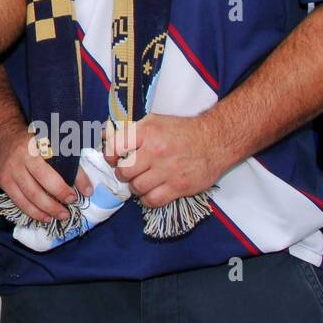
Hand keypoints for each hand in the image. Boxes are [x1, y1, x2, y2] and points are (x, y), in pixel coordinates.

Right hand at [0, 113, 79, 222]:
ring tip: (60, 216)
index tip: (75, 196)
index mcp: (32, 149)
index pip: (48, 173)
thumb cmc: (32, 140)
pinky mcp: (3, 182)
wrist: (2, 135)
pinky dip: (32, 212)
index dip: (61, 188)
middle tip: (68, 211)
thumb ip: (70, 164)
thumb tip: (87, 189)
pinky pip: (18, 202)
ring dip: (45, 211)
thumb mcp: (51, 143)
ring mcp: (8, 173)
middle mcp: (18, 162)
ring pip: (27, 198)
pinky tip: (44, 216)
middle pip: (36, 189)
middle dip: (54, 204)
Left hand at [103, 114, 223, 208]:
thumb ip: (132, 131)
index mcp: (147, 132)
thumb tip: (107, 139)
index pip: (115, 147)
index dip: (110, 156)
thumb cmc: (182, 131)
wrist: (215, 140)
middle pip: (124, 172)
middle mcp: (155, 151)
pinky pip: (152, 200)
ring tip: (142, 181)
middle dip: (123, 174)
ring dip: (135, 187)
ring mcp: (167, 170)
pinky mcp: (179, 187)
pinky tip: (151, 193)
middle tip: (129, 172)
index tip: (113, 159)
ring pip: (136, 187)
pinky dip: (147, 199)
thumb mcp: (155, 122)